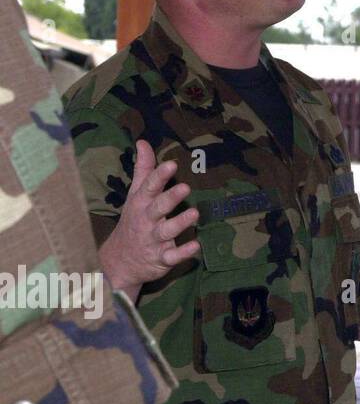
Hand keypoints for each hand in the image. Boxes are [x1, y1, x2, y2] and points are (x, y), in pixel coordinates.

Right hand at [100, 140, 200, 300]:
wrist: (119, 261)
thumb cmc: (134, 220)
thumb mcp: (135, 195)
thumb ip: (143, 169)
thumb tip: (143, 142)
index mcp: (141, 203)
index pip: (149, 187)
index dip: (159, 176)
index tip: (171, 164)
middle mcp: (147, 220)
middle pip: (158, 207)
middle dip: (170, 198)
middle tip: (186, 187)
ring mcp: (154, 240)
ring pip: (166, 231)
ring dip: (180, 223)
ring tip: (195, 214)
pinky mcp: (162, 258)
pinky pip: (172, 256)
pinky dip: (183, 252)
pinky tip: (196, 246)